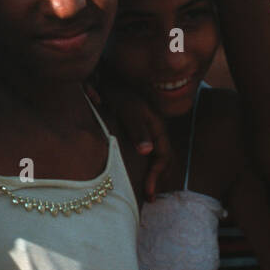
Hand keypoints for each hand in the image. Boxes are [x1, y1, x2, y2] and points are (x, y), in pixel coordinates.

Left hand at [90, 81, 171, 200]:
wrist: (106, 73)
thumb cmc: (115, 90)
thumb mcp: (127, 108)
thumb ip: (138, 129)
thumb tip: (148, 152)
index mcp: (156, 125)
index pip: (163, 155)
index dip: (157, 176)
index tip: (148, 193)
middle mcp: (153, 128)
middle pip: (162, 157)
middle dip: (157, 178)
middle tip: (150, 197)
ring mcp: (144, 127)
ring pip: (153, 153)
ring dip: (151, 172)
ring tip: (146, 189)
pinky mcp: (132, 127)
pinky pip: (143, 149)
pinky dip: (142, 163)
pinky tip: (134, 171)